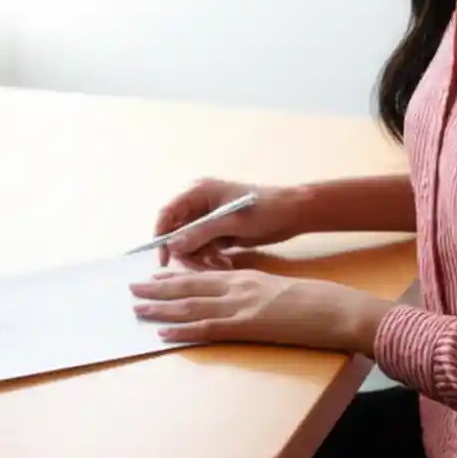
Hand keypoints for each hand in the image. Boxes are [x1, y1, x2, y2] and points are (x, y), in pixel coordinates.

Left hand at [129, 269, 393, 354]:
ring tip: (138, 309)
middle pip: (189, 286)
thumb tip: (238, 300)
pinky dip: (183, 331)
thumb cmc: (314, 301)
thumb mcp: (278, 289)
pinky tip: (164, 334)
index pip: (202, 274)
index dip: (176, 276)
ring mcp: (240, 306)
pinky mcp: (247, 326)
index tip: (154, 276)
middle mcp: (237, 287)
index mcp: (245, 276)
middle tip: (132, 289)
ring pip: (191, 305)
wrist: (336, 309)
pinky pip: (208, 328)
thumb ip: (254, 292)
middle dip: (158, 288)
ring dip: (161, 309)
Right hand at [154, 180, 306, 267]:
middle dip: (188, 252)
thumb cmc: (264, 209)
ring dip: (201, 258)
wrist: (295, 214)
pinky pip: (204, 249)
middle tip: (203, 265)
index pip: (167, 214)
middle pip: (176, 233)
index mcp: (197, 192)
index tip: (165, 260)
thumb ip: (200, 233)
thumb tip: (172, 246)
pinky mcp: (218, 232)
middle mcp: (198, 205)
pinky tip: (226, 262)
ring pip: (190, 245)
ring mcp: (208, 219)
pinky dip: (211, 259)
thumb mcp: (231, 222)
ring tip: (221, 263)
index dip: (161, 236)